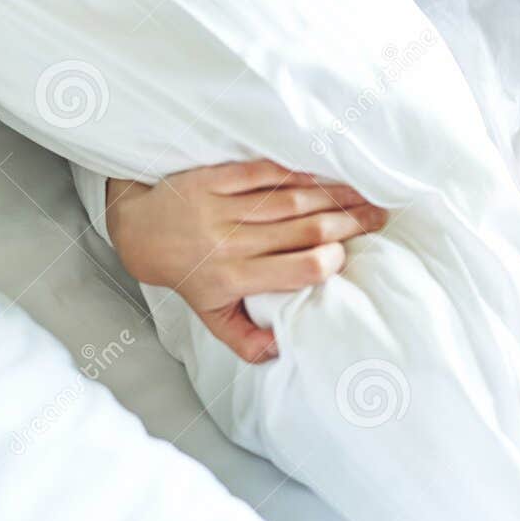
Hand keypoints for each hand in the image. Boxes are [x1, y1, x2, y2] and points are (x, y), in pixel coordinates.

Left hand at [106, 160, 386, 362]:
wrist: (141, 233)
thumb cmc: (189, 276)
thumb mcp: (211, 318)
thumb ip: (246, 340)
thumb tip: (284, 347)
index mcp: (234, 278)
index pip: (297, 269)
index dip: (329, 261)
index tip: (347, 256)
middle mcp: (230, 242)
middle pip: (303, 229)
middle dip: (348, 222)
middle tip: (378, 218)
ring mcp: (221, 207)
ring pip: (290, 199)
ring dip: (333, 195)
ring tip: (364, 196)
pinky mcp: (214, 178)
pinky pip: (263, 172)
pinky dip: (297, 173)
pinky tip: (323, 176)